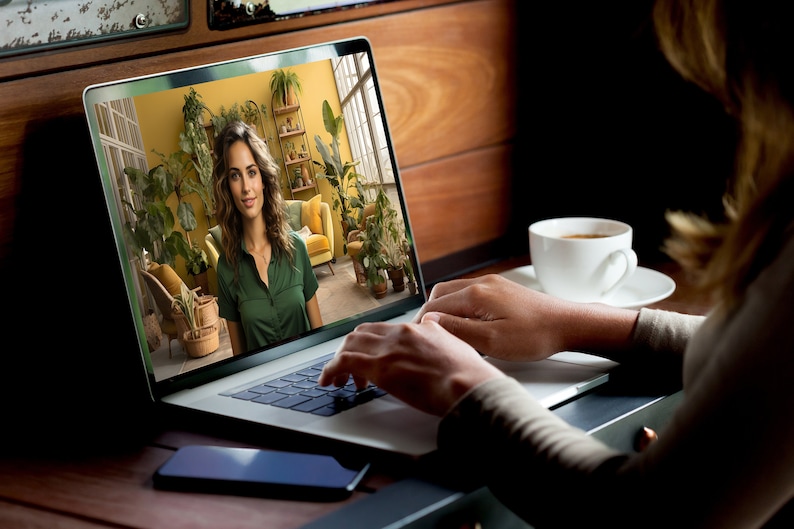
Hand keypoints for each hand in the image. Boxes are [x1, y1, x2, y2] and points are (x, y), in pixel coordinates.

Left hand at [318, 320, 504, 416]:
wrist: (468, 386)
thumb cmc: (467, 374)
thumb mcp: (454, 342)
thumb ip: (438, 333)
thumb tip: (432, 325)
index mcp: (416, 329)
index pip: (382, 330)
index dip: (371, 344)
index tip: (369, 358)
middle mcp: (399, 334)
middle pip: (362, 334)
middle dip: (351, 350)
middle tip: (351, 370)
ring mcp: (388, 349)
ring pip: (350, 345)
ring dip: (341, 361)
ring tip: (340, 379)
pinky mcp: (379, 368)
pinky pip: (343, 362)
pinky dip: (331, 370)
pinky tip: (328, 381)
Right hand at [413, 274, 638, 360]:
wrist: (566, 324)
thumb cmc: (534, 336)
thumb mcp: (490, 341)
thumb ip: (456, 330)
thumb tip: (429, 322)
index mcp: (475, 294)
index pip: (433, 306)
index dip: (421, 324)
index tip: (417, 340)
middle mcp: (481, 283)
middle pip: (440, 294)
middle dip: (430, 314)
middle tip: (429, 337)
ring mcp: (492, 283)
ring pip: (455, 292)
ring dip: (445, 309)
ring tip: (445, 332)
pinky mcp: (501, 288)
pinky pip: (470, 293)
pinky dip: (460, 306)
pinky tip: (466, 323)